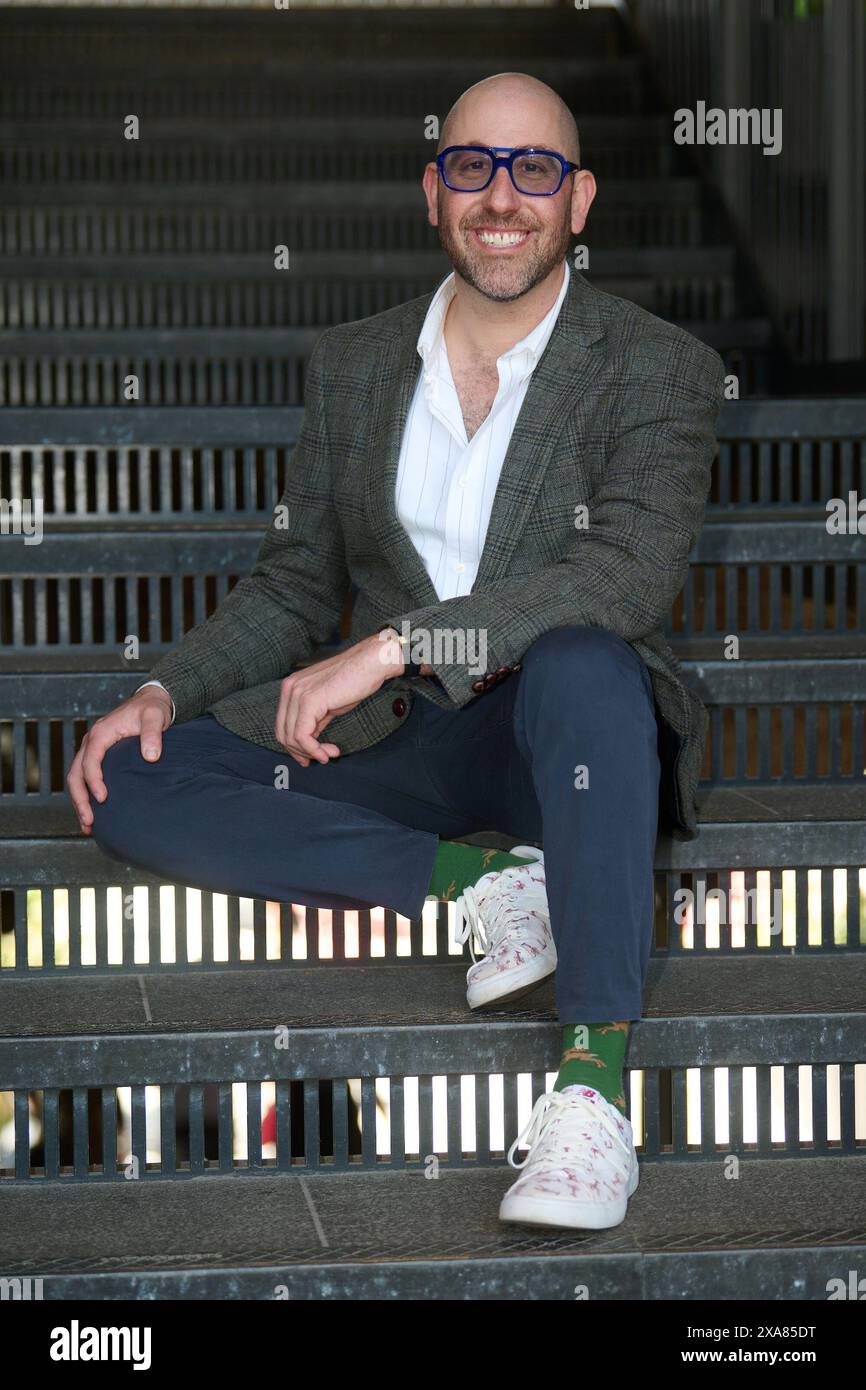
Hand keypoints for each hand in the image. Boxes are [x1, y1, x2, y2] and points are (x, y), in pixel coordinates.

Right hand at [66, 687, 173, 834]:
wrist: (151, 702)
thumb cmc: (152, 709)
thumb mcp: (156, 717)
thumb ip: (153, 734)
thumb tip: (151, 756)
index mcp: (102, 733)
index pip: (90, 760)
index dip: (94, 781)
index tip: (103, 798)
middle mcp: (91, 741)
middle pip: (76, 773)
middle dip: (80, 798)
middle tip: (89, 820)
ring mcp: (92, 749)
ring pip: (76, 778)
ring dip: (79, 801)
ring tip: (88, 825)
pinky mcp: (98, 756)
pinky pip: (85, 778)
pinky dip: (85, 796)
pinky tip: (93, 814)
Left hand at [275, 631, 404, 766]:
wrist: (370, 664)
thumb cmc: (354, 680)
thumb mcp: (328, 704)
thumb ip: (314, 719)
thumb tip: (310, 741)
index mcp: (291, 686)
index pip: (282, 724)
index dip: (293, 746)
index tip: (308, 758)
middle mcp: (289, 688)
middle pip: (282, 732)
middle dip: (300, 752)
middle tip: (320, 759)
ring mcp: (297, 693)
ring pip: (291, 737)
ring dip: (311, 752)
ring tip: (329, 754)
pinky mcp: (308, 701)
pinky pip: (302, 735)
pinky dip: (314, 749)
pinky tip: (328, 752)